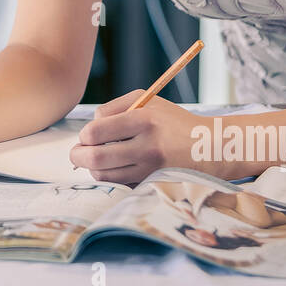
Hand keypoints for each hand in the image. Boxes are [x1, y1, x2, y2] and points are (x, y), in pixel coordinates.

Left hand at [69, 89, 198, 184]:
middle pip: (95, 158)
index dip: (84, 136)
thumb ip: (113, 108)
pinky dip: (111, 178)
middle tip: (77, 154)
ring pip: (105, 175)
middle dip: (78, 157)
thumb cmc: (171, 121)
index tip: (86, 136)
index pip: (96, 132)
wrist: (208, 146)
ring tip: (96, 159)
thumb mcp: (146, 101)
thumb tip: (90, 126)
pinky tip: (115, 168)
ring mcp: (150, 169)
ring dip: (93, 169)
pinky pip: (120, 184)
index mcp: (143, 120)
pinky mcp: (152, 184)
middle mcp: (147, 146)